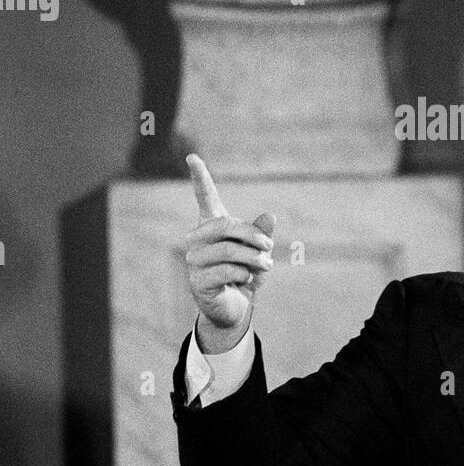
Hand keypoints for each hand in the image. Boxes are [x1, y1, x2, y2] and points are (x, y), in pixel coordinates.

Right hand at [185, 154, 275, 348]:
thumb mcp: (259, 252)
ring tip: (265, 266)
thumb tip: (270, 215)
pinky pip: (227, 270)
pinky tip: (246, 280)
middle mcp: (197, 240)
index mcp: (212, 226)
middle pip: (226, 226)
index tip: (192, 157)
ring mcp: (194, 260)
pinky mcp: (197, 281)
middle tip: (269, 247)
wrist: (235, 308)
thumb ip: (262, 234)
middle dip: (253, 236)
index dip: (199, 177)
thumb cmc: (245, 274)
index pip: (205, 197)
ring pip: (228, 250)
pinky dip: (245, 274)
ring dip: (254, 259)